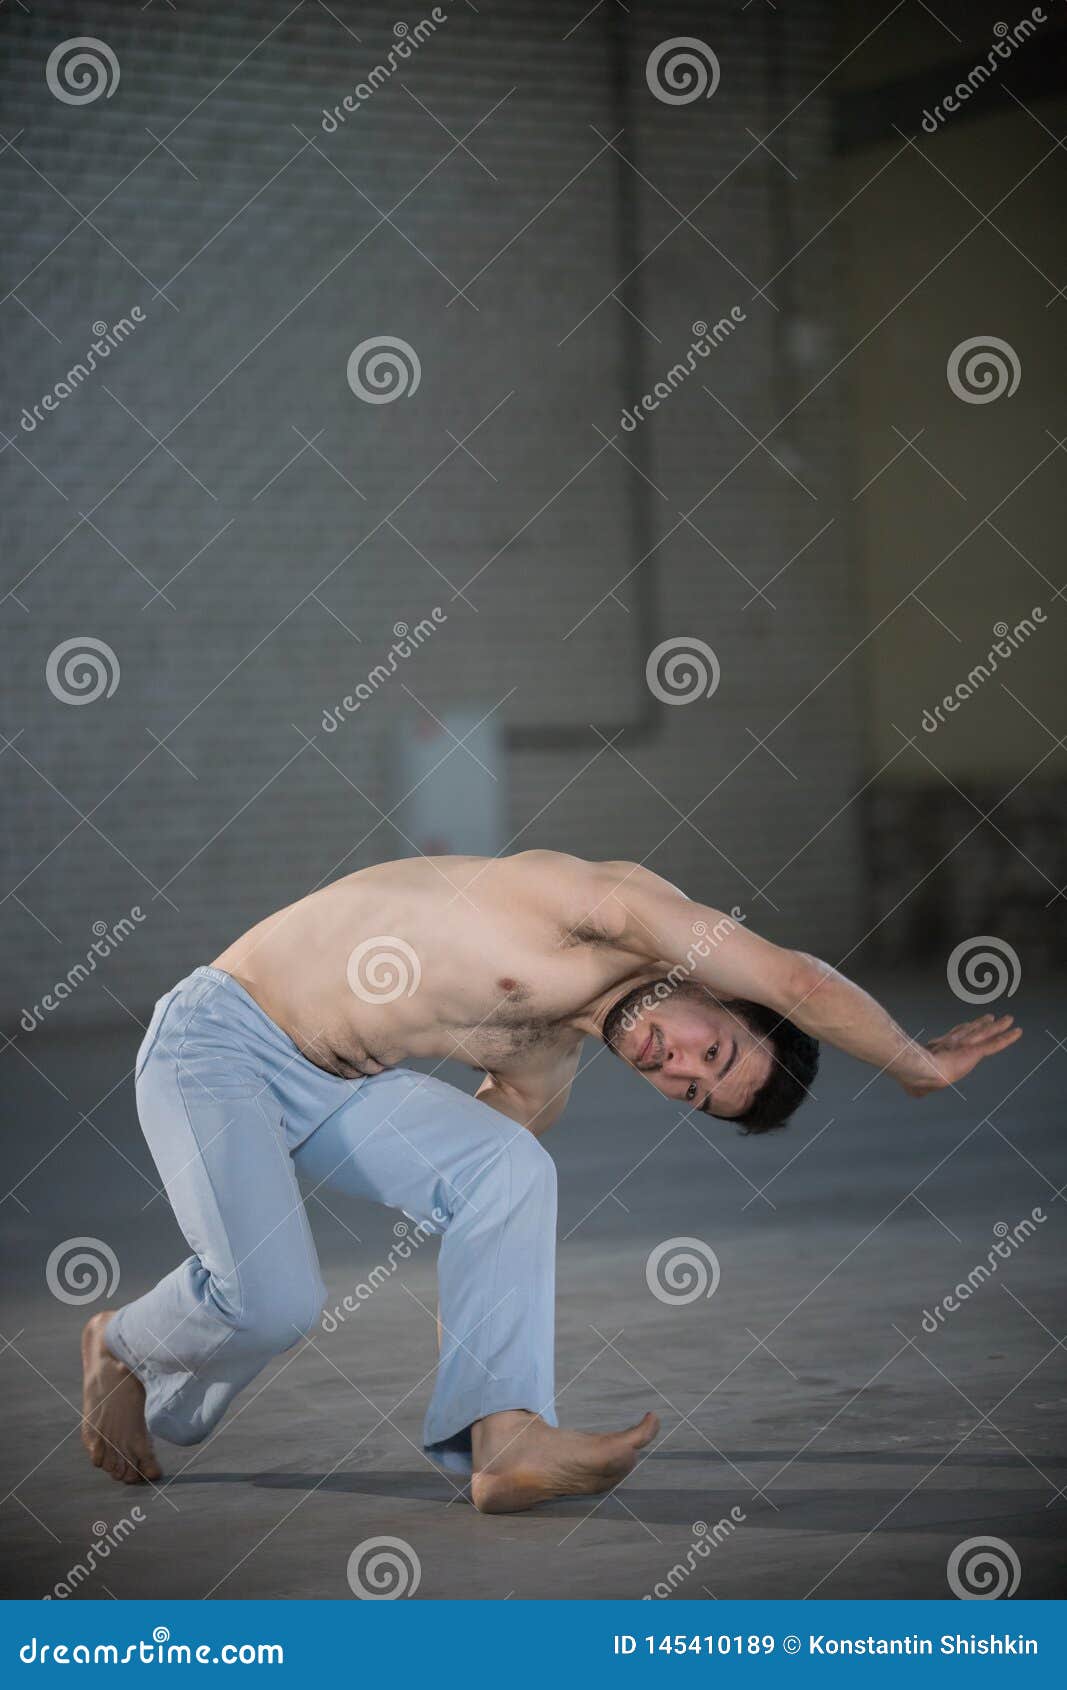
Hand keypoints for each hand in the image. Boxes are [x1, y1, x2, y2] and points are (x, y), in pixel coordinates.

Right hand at [896, 1014, 1021, 1096]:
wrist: (922, 1072)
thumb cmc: (915, 1079)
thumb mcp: (916, 1086)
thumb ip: (918, 1088)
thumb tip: (916, 1094)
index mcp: (939, 1050)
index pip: (953, 1037)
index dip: (961, 1030)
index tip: (967, 1026)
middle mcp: (953, 1044)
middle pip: (971, 1031)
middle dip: (980, 1024)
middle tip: (990, 1018)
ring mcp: (965, 1046)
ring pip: (985, 1034)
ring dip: (998, 1027)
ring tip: (1009, 1019)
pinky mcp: (976, 1051)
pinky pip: (995, 1044)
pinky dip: (1008, 1038)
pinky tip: (1017, 1032)